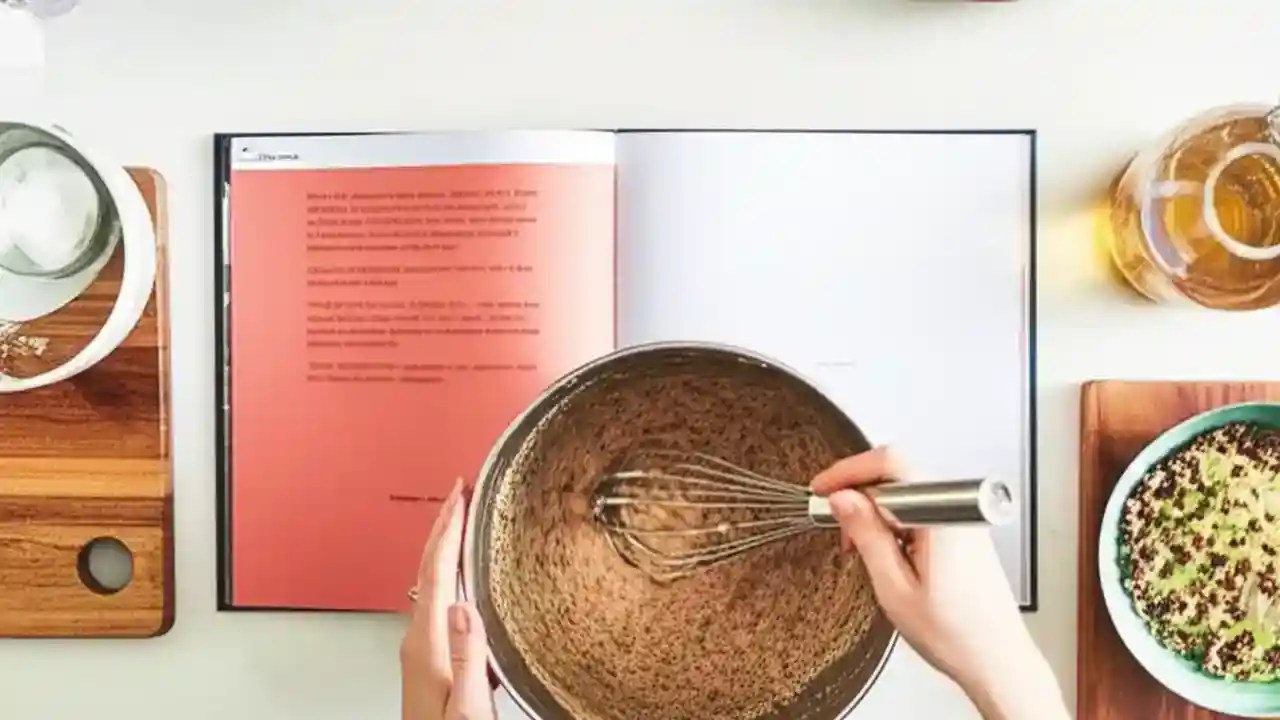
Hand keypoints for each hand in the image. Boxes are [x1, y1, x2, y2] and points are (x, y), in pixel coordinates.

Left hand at [400, 479, 495, 719]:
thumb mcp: (467, 706)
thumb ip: (467, 657)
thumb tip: (463, 604)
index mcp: (428, 645)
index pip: (437, 570)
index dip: (448, 526)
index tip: (459, 492)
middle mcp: (420, 643)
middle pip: (429, 570)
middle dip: (444, 526)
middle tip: (459, 491)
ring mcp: (424, 652)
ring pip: (434, 583)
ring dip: (447, 547)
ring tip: (462, 520)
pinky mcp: (433, 661)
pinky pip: (440, 601)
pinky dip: (451, 574)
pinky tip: (462, 576)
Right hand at [812, 448, 1067, 719]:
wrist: (998, 662)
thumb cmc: (955, 635)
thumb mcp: (894, 587)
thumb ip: (866, 535)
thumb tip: (842, 499)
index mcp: (942, 516)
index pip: (890, 464)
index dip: (848, 471)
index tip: (822, 490)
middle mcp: (958, 510)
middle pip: (898, 473)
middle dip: (860, 494)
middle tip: (836, 525)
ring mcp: (965, 520)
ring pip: (908, 491)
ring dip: (877, 511)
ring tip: (860, 547)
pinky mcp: (965, 532)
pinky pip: (923, 509)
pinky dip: (896, 522)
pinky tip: (886, 552)